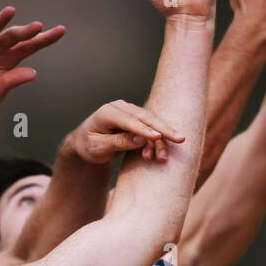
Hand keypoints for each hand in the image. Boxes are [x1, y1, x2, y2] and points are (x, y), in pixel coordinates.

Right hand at [0, 7, 64, 108]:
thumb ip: (11, 83)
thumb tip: (33, 73)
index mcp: (9, 59)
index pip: (31, 45)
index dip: (45, 38)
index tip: (61, 30)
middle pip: (15, 35)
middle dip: (26, 31)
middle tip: (37, 27)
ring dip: (1, 19)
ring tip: (10, 12)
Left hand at [63, 99, 184, 165]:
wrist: (85, 142)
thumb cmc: (89, 146)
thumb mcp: (99, 148)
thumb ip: (118, 142)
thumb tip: (140, 140)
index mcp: (107, 113)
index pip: (128, 120)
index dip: (144, 129)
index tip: (157, 137)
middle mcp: (120, 107)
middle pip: (145, 117)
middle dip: (163, 129)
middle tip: (180, 139)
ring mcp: (129, 111)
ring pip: (151, 123)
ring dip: (160, 140)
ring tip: (162, 158)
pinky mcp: (136, 118)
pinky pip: (150, 127)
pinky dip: (156, 141)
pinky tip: (156, 155)